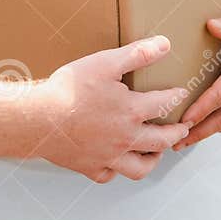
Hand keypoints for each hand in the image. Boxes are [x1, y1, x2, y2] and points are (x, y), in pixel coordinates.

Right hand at [34, 36, 190, 182]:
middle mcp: (125, 138)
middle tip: (183, 128)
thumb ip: (137, 54)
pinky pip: (108, 175)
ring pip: (139, 168)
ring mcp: (107, 156)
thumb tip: (165, 44)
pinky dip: (115, 170)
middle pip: (160, 141)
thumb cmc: (68, 90)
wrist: (37, 120)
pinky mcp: (88, 166)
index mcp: (131, 111)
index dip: (176, 97)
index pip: (164, 104)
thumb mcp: (105, 63)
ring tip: (156, 152)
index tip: (182, 93)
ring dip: (153, 159)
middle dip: (175, 134)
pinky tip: (115, 162)